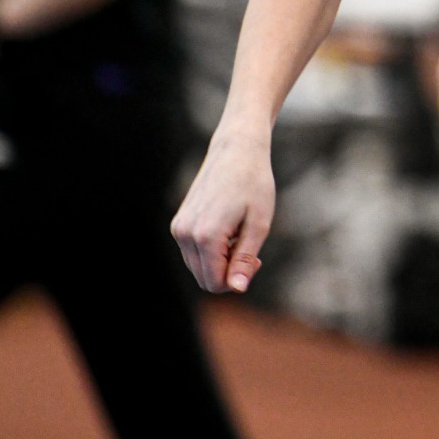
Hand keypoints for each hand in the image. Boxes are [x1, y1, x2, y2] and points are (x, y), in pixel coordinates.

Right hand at [171, 130, 275, 293]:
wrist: (237, 149)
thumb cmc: (254, 183)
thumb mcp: (259, 224)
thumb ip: (245, 259)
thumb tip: (237, 289)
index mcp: (205, 235)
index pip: (215, 283)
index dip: (238, 279)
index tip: (256, 258)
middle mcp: (185, 234)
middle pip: (204, 279)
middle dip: (229, 272)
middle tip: (251, 249)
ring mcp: (179, 228)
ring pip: (198, 267)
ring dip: (220, 261)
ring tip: (240, 236)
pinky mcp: (179, 222)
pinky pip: (193, 252)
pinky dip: (211, 250)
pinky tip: (229, 230)